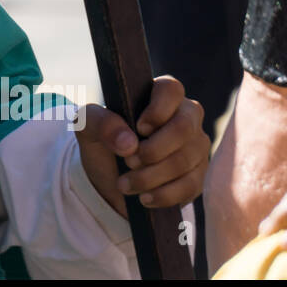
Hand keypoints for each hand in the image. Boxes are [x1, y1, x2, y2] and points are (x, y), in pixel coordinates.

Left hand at [76, 75, 209, 217]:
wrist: (110, 179)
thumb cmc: (104, 141)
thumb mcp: (87, 127)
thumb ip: (99, 122)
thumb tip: (128, 142)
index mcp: (159, 95)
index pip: (171, 89)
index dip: (158, 109)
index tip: (139, 128)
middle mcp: (184, 116)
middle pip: (184, 127)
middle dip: (153, 150)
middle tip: (128, 161)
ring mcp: (196, 145)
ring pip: (185, 160)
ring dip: (151, 176)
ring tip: (125, 183)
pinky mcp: (199, 174)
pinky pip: (192, 185)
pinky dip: (164, 194)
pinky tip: (144, 198)